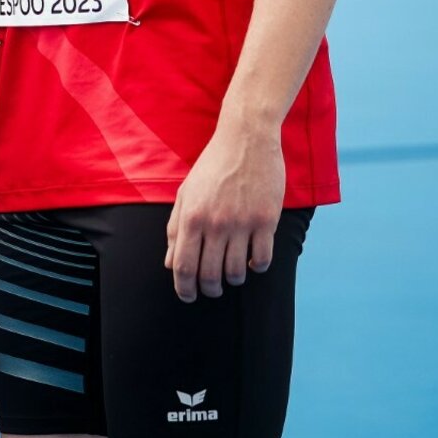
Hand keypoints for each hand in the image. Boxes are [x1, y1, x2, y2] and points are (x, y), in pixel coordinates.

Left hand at [163, 122, 284, 301]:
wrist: (245, 141)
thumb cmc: (212, 167)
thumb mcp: (186, 194)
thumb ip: (176, 228)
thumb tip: (170, 263)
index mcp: (191, 217)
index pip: (183, 265)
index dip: (184, 287)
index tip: (188, 296)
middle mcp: (215, 223)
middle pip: (210, 274)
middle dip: (209, 289)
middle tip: (212, 290)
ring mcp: (242, 223)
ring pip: (237, 271)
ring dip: (233, 279)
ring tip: (232, 274)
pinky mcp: (266, 221)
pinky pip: (263, 258)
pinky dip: (257, 267)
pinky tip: (253, 261)